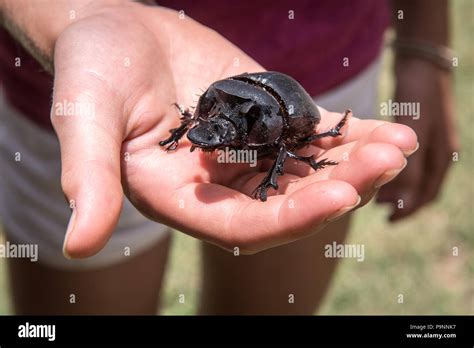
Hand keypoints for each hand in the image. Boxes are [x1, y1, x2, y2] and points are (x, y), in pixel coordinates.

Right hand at [50, 4, 417, 256]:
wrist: (114, 31)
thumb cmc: (91, 70)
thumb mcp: (84, 117)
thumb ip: (87, 177)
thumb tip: (78, 244)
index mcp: (178, 197)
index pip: (239, 226)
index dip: (288, 219)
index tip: (337, 197)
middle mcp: (217, 184)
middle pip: (286, 202)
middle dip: (338, 188)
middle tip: (386, 164)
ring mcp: (246, 152)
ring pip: (306, 172)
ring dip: (354, 165)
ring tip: (398, 149)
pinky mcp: (263, 120)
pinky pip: (310, 136)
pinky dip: (348, 136)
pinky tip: (387, 131)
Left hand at [376, 58, 458, 220]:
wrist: (423, 58)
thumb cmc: (419, 92)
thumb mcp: (416, 131)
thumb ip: (413, 167)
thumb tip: (405, 203)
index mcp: (439, 157)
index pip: (425, 193)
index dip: (407, 209)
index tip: (389, 221)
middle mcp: (436, 152)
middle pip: (418, 186)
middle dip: (399, 199)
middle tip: (380, 208)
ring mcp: (429, 141)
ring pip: (410, 174)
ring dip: (394, 186)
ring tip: (375, 193)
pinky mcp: (417, 130)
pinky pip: (405, 158)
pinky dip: (392, 168)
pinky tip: (376, 167)